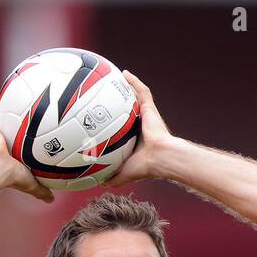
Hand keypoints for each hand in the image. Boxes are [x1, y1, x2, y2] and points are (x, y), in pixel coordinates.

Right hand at [0, 95, 53, 202]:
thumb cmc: (12, 177)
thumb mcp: (32, 183)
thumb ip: (41, 190)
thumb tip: (52, 200)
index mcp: (7, 156)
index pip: (12, 148)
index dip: (16, 143)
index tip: (23, 138)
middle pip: (1, 132)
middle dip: (6, 125)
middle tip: (15, 116)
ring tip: (4, 100)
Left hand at [104, 70, 175, 187]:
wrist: (159, 158)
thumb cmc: (144, 167)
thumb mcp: (123, 174)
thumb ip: (112, 178)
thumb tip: (97, 183)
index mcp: (133, 140)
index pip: (121, 129)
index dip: (112, 124)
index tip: (99, 120)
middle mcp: (139, 126)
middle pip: (127, 110)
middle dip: (117, 103)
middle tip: (103, 95)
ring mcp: (146, 116)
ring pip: (134, 98)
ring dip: (126, 88)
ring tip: (112, 78)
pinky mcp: (150, 108)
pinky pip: (142, 90)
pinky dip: (134, 81)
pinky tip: (124, 73)